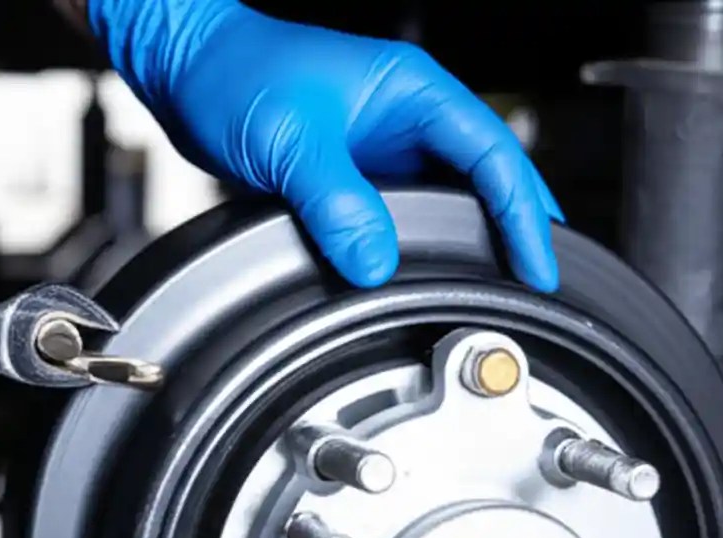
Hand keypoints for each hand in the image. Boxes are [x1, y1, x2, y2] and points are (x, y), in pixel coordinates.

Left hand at [89, 1, 562, 290]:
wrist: (183, 67)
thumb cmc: (232, 73)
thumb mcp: (291, 140)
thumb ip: (337, 201)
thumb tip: (374, 261)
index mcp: (411, 90)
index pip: (493, 152)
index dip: (523, 210)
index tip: (539, 260)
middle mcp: (404, 115)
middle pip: (482, 176)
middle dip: (513, 226)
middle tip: (533, 282)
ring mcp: (378, 143)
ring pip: (442, 196)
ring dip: (465, 236)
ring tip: (490, 284)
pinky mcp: (350, 169)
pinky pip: (398, 209)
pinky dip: (415, 240)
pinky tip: (419, 269)